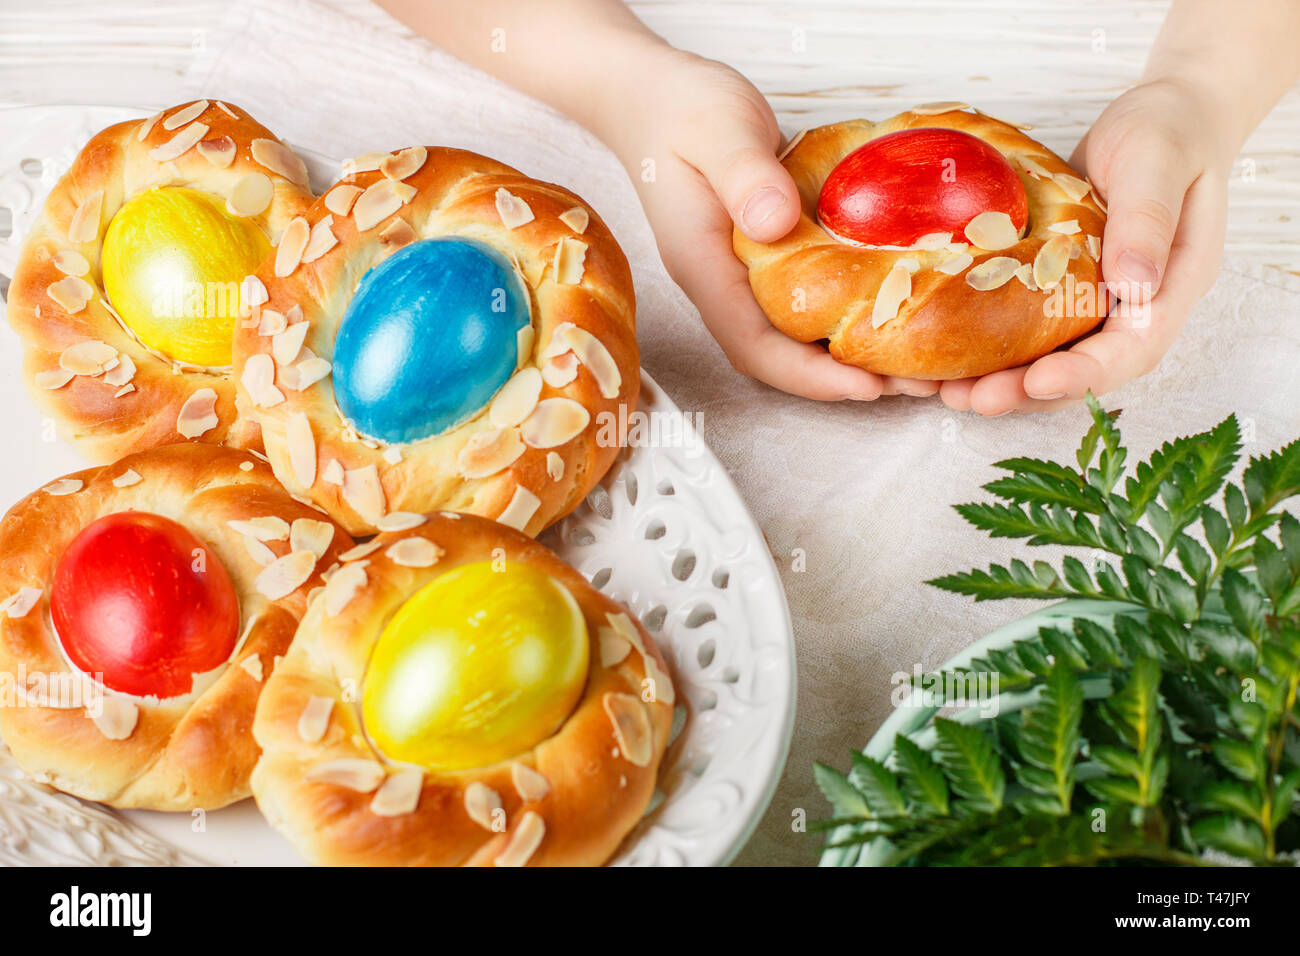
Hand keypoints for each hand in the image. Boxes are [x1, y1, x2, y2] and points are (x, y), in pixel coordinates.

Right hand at [598, 48, 941, 401]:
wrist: (656, 97)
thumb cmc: (682, 110)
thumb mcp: (717, 130)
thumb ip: (744, 175)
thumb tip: (777, 223)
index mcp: (705, 266)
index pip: (753, 346)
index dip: (808, 376)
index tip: (866, 386)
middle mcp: (724, 283)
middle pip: (781, 356)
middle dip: (843, 380)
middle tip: (916, 384)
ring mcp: (744, 275)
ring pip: (796, 334)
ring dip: (852, 354)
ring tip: (916, 361)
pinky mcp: (767, 257)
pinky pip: (808, 300)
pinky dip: (849, 315)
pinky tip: (893, 307)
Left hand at [940, 78, 1231, 415]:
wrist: (1163, 116)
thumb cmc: (1169, 131)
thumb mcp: (1158, 161)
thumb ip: (1148, 218)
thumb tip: (1134, 284)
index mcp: (1171, 285)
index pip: (1132, 350)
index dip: (1084, 375)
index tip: (1036, 382)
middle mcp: (1136, 307)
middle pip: (1085, 370)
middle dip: (1028, 392)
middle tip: (973, 399)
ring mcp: (1100, 301)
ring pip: (1054, 358)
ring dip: (1004, 380)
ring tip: (951, 391)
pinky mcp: (1066, 289)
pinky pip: (1031, 329)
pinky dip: (994, 347)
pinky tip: (949, 356)